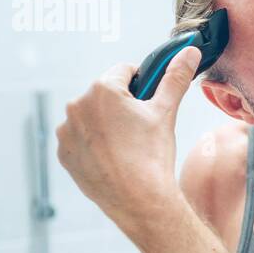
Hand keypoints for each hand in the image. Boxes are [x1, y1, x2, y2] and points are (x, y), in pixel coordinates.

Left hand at [56, 47, 199, 235]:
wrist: (139, 200)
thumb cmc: (152, 156)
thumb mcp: (166, 111)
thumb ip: (175, 78)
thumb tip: (190, 52)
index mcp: (102, 89)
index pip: (124, 71)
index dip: (142, 84)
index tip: (150, 102)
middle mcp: (77, 105)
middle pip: (106, 94)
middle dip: (122, 105)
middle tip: (142, 129)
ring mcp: (67, 131)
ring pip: (92, 117)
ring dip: (107, 124)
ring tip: (128, 147)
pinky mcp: (64, 153)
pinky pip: (80, 139)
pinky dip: (94, 144)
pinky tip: (113, 158)